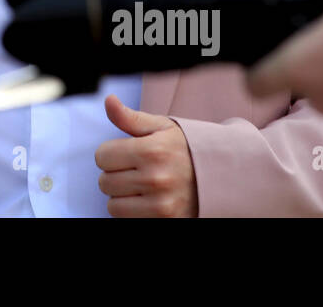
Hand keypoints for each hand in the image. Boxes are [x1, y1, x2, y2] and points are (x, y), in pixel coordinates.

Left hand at [96, 94, 196, 216]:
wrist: (221, 177)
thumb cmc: (185, 148)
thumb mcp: (161, 127)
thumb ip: (130, 117)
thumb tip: (109, 101)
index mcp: (151, 151)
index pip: (102, 157)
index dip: (110, 154)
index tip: (126, 154)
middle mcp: (155, 179)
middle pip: (104, 183)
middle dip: (115, 175)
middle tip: (136, 171)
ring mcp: (161, 205)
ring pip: (113, 206)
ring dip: (122, 197)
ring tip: (141, 187)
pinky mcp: (166, 221)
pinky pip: (128, 220)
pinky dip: (132, 212)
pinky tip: (147, 201)